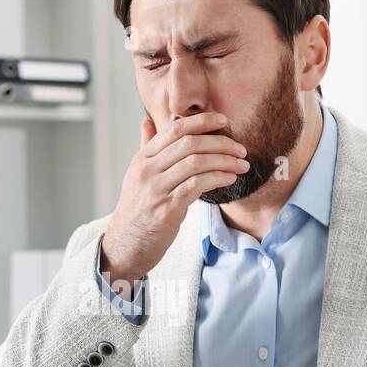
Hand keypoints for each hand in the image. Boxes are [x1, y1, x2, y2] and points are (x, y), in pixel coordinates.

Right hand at [100, 113, 248, 286]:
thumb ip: (146, 148)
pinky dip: (218, 178)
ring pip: (196, 162)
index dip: (202, 121)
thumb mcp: (136, 176)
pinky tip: (230, 179)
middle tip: (240, 149)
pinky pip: (197, 185)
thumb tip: (147, 122)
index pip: (174, 129)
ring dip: (225, 161)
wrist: (125, 246)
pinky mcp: (166, 209)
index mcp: (142, 159)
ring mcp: (156, 189)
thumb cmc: (137, 211)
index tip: (224, 120)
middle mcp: (147, 170)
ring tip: (242, 165)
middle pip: (189, 144)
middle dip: (221, 143)